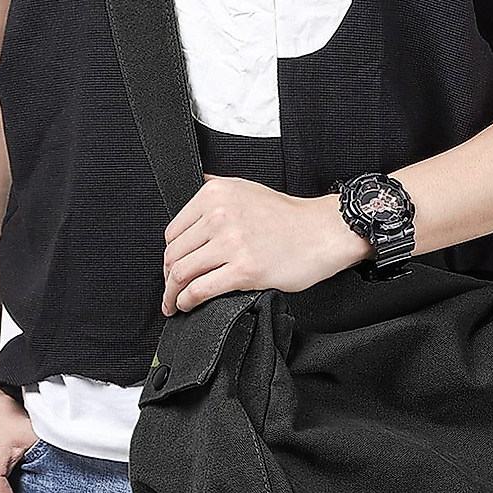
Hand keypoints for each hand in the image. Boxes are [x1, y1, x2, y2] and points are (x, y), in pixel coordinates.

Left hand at [161, 173, 369, 314]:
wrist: (324, 231)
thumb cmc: (289, 216)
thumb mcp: (247, 188)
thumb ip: (216, 191)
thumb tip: (193, 188)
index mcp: (216, 194)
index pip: (173, 231)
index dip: (169, 254)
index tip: (171, 267)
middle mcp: (219, 215)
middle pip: (174, 254)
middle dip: (168, 276)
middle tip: (171, 289)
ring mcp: (232, 243)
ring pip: (182, 272)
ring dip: (172, 293)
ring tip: (174, 302)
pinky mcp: (244, 270)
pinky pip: (201, 289)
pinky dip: (187, 301)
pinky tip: (187, 305)